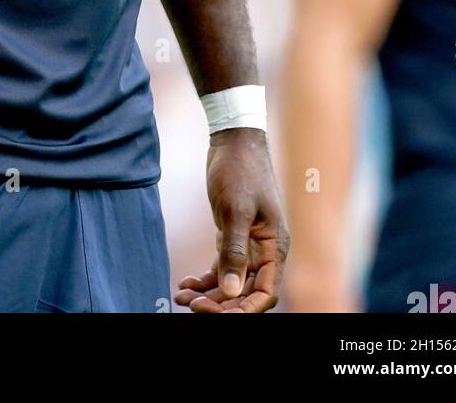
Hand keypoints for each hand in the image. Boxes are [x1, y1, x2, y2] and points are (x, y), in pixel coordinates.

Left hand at [175, 127, 288, 312]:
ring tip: (181, 296)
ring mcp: (248, 244)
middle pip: (246, 291)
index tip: (215, 314)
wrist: (233, 140)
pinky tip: (185, 283)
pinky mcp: (232, 235)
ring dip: (208, 293)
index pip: (265, 292)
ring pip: (231, 281)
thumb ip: (234, 252)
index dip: (243, 309)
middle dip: (220, 303)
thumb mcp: (235, 210)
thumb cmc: (240, 170)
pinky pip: (221, 266)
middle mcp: (264, 250)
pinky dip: (205, 278)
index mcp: (274, 246)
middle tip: (190, 304)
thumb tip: (231, 291)